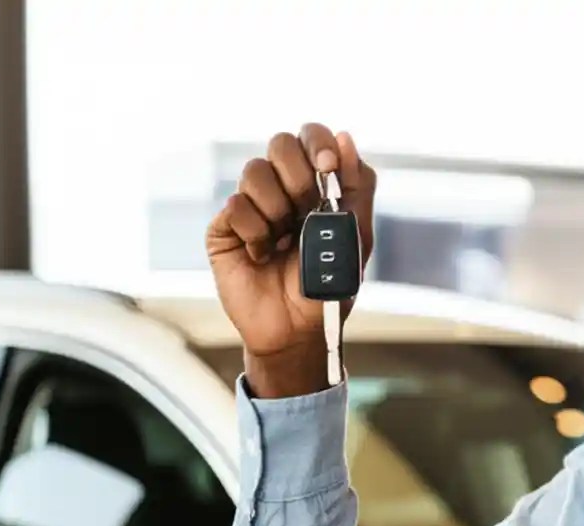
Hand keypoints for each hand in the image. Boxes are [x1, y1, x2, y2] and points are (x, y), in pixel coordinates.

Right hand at [205, 123, 375, 396]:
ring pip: (255, 171)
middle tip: (307, 210)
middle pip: (280, 143)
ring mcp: (252, 206)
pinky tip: (262, 255)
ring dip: (277, 207)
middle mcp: (282, 189)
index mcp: (317, 185)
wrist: (298, 330)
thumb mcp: (355, 238)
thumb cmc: (328, 285)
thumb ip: (357, 188)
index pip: (311, 137)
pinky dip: (255, 232)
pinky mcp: (226, 227)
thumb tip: (345, 138)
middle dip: (298, 175)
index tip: (327, 166)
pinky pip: (236, 205)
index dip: (317, 142)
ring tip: (284, 240)